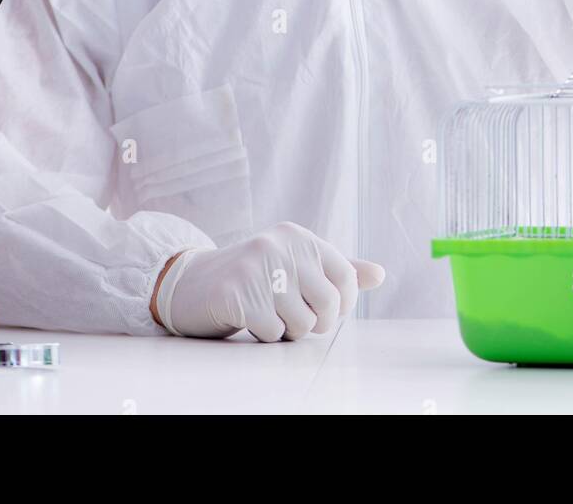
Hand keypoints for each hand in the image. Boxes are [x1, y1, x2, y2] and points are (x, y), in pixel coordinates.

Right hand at [153, 222, 384, 340]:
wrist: (192, 283)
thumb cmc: (254, 278)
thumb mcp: (296, 266)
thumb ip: (336, 270)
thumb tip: (380, 274)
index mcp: (299, 237)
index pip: (346, 276)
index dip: (342, 304)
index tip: (325, 312)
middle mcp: (280, 245)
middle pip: (327, 302)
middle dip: (316, 323)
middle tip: (296, 321)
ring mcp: (256, 267)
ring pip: (300, 322)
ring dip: (288, 331)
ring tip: (270, 316)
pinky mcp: (235, 292)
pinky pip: (271, 331)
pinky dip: (265, 335)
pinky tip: (250, 319)